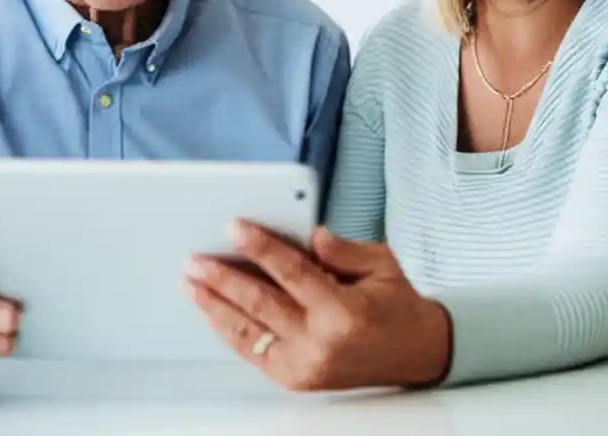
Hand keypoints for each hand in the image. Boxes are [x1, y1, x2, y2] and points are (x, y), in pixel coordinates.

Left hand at [184, 223, 450, 390]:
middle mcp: (321, 344)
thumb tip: (307, 235)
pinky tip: (212, 311)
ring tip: (192, 283)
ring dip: (215, 305)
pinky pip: (252, 351)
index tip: (235, 228)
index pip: (292, 273)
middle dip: (223, 278)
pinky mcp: (295, 378)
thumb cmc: (397, 306)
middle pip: (260, 303)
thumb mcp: (381, 265)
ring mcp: (305, 366)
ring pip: (248, 331)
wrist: (415, 352)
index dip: (260, 247)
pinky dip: (229, 329)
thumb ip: (341, 249)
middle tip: (196, 259)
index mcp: (344, 313)